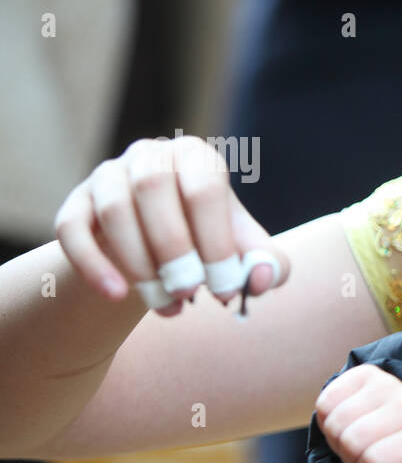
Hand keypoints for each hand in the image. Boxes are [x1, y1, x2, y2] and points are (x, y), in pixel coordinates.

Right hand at [53, 136, 288, 315]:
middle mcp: (151, 156)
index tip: (225, 290)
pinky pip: (72, 228)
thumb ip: (269, 265)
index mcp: (197, 157)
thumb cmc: (211, 247)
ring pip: (114, 210)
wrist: (158, 254)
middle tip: (191, 294)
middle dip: (175, 250)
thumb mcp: (246, 255)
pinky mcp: (76, 203)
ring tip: (167, 306)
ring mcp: (109, 175)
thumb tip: (259, 278)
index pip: (205, 189)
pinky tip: (117, 296)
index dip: (216, 242)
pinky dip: (92, 264)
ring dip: (140, 264)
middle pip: (154, 189)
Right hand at [315, 364, 401, 462]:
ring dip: (337, 438)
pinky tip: (349, 421)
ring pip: (335, 420)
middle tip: (363, 456)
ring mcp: (388, 384)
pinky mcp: (366, 373)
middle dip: (350, 457)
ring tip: (357, 439)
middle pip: (351, 440)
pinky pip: (326, 400)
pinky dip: (328, 417)